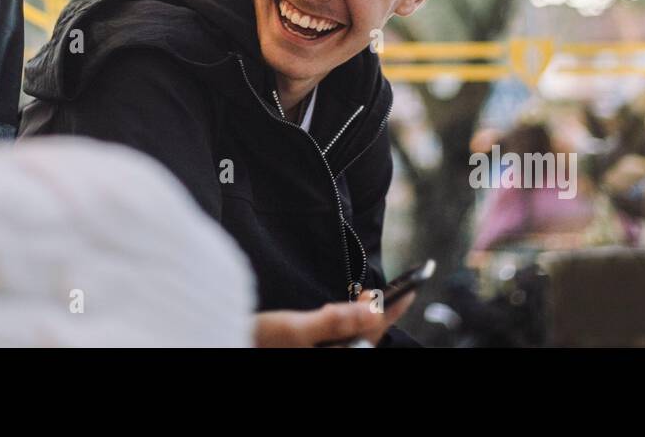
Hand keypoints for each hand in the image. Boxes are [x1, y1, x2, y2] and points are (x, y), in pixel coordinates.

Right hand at [253, 290, 415, 346]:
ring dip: (367, 317)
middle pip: (367, 337)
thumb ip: (335, 320)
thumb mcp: (294, 328)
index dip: (394, 308)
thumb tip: (373, 310)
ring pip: (356, 338)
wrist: (231, 340)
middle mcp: (333, 356)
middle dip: (382, 312)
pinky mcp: (315, 350)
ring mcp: (324, 353)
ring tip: (372, 297)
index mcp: (334, 355)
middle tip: (396, 289)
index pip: (373, 330)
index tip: (412, 289)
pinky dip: (352, 324)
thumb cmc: (258, 340)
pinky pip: (343, 340)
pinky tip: (350, 313)